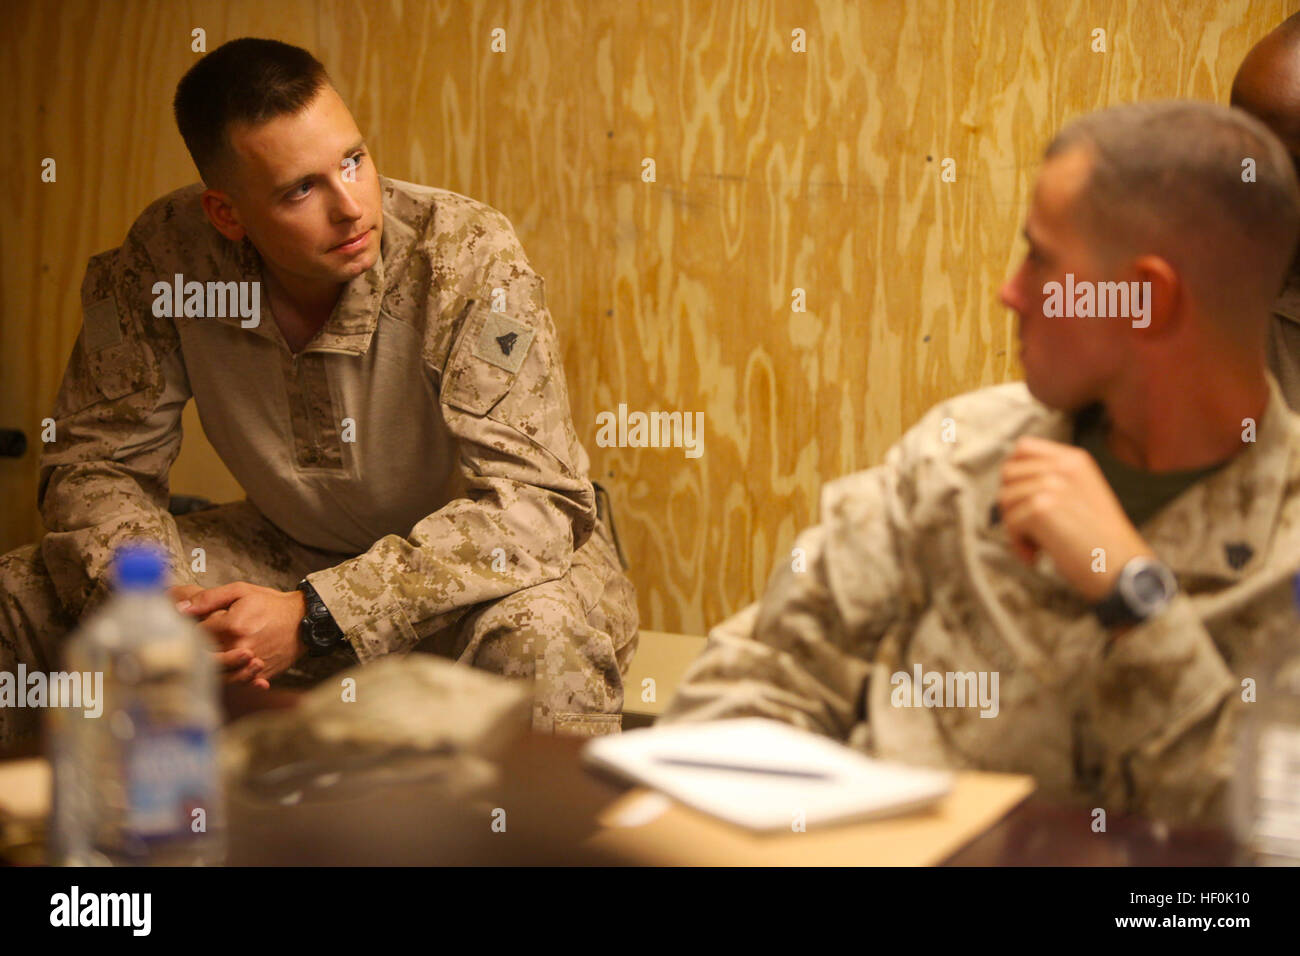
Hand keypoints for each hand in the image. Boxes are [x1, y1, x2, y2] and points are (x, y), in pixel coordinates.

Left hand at [169, 584, 268, 686]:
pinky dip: (236, 679)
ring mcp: (252, 664)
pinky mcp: (262, 673)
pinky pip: (242, 683)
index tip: (198, 625)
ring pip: (221, 675)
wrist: (304, 618)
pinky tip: (237, 670)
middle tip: (207, 641)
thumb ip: (208, 599)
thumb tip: (181, 609)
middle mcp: (240, 648)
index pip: (196, 636)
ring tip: (222, 653)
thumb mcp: (240, 591)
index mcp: (231, 627)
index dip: (192, 631)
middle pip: (205, 659)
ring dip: (216, 666)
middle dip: (201, 651)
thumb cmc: (272, 604)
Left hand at [998, 436, 1153, 602]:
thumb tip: (1008, 484)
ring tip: (1038, 544)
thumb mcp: (1081, 494)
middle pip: (1008, 473)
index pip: (1023, 448)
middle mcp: (1064, 466)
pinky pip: (1011, 523)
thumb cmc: (1100, 540)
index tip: (1021, 499)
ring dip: (1015, 527)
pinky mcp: (1042, 508)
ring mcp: (1053, 485)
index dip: (1014, 473)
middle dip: (1011, 503)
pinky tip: (1037, 555)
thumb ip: (1053, 481)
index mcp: (1075, 460)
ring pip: (1005, 499)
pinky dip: (1019, 544)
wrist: (1122, 567)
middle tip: (1029, 527)